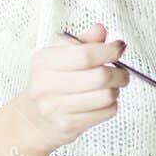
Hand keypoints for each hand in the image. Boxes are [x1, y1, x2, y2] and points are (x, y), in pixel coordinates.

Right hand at [14, 22, 130, 152]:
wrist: (33, 118)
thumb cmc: (51, 82)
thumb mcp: (60, 56)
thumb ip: (82, 42)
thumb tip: (100, 29)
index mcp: (44, 62)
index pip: (85, 54)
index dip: (108, 51)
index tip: (119, 48)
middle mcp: (46, 85)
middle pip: (100, 77)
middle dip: (119, 73)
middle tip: (122, 72)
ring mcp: (55, 108)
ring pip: (106, 96)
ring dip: (116, 90)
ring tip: (112, 86)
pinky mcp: (67, 125)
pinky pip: (105, 113)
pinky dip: (111, 105)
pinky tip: (103, 101)